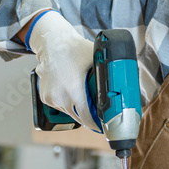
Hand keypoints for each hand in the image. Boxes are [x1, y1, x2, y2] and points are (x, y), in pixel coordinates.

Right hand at [26, 11, 101, 132]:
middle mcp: (61, 97)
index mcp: (75, 91)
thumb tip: (123, 84)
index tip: (104, 126)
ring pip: (68, 112)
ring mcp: (51, 98)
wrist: (52, 42)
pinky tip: (70, 91)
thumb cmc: (75, 49)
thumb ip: (107, 74)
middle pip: (79, 118)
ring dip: (77, 109)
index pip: (87, 119)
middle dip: (89, 117)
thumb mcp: (96, 60)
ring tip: (83, 96)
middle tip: (98, 112)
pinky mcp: (45, 97)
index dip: (97, 124)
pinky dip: (66, 102)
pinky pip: (59, 105)